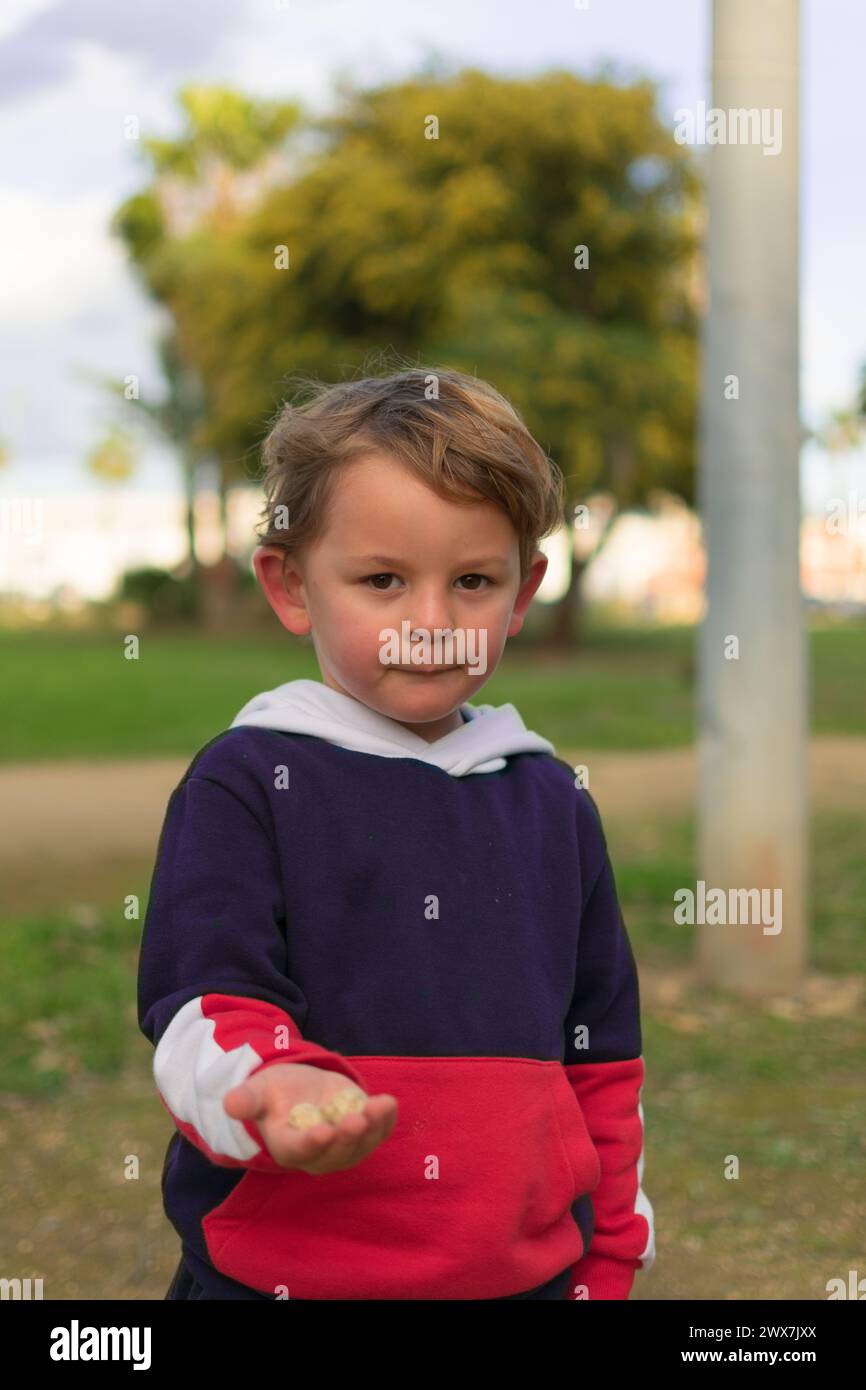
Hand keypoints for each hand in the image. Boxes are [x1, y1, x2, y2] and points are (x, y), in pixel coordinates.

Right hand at [223, 1063, 397, 1173]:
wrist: (300, 1091)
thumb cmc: (275, 1093)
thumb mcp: (259, 1091)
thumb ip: (247, 1100)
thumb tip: (230, 1103)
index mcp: (288, 1146)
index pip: (300, 1150)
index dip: (312, 1143)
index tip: (323, 1130)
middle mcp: (318, 1154)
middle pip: (334, 1153)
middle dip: (347, 1137)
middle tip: (356, 1119)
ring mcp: (343, 1148)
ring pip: (359, 1146)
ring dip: (372, 1129)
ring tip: (378, 1106)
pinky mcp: (362, 1135)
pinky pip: (377, 1133)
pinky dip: (385, 1121)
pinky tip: (389, 1103)